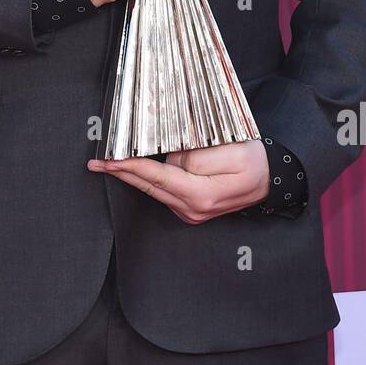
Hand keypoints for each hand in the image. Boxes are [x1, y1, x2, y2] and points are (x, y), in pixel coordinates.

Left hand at [87, 138, 269, 223]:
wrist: (269, 180)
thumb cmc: (252, 162)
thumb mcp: (229, 151)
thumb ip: (196, 156)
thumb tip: (171, 159)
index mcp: (201, 196)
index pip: (157, 178)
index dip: (131, 168)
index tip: (109, 161)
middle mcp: (192, 210)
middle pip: (149, 187)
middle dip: (122, 173)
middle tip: (96, 163)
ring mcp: (190, 213)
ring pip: (154, 190)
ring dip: (133, 175)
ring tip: (112, 161)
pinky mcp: (189, 209)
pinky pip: (163, 192)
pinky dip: (149, 180)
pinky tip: (138, 168)